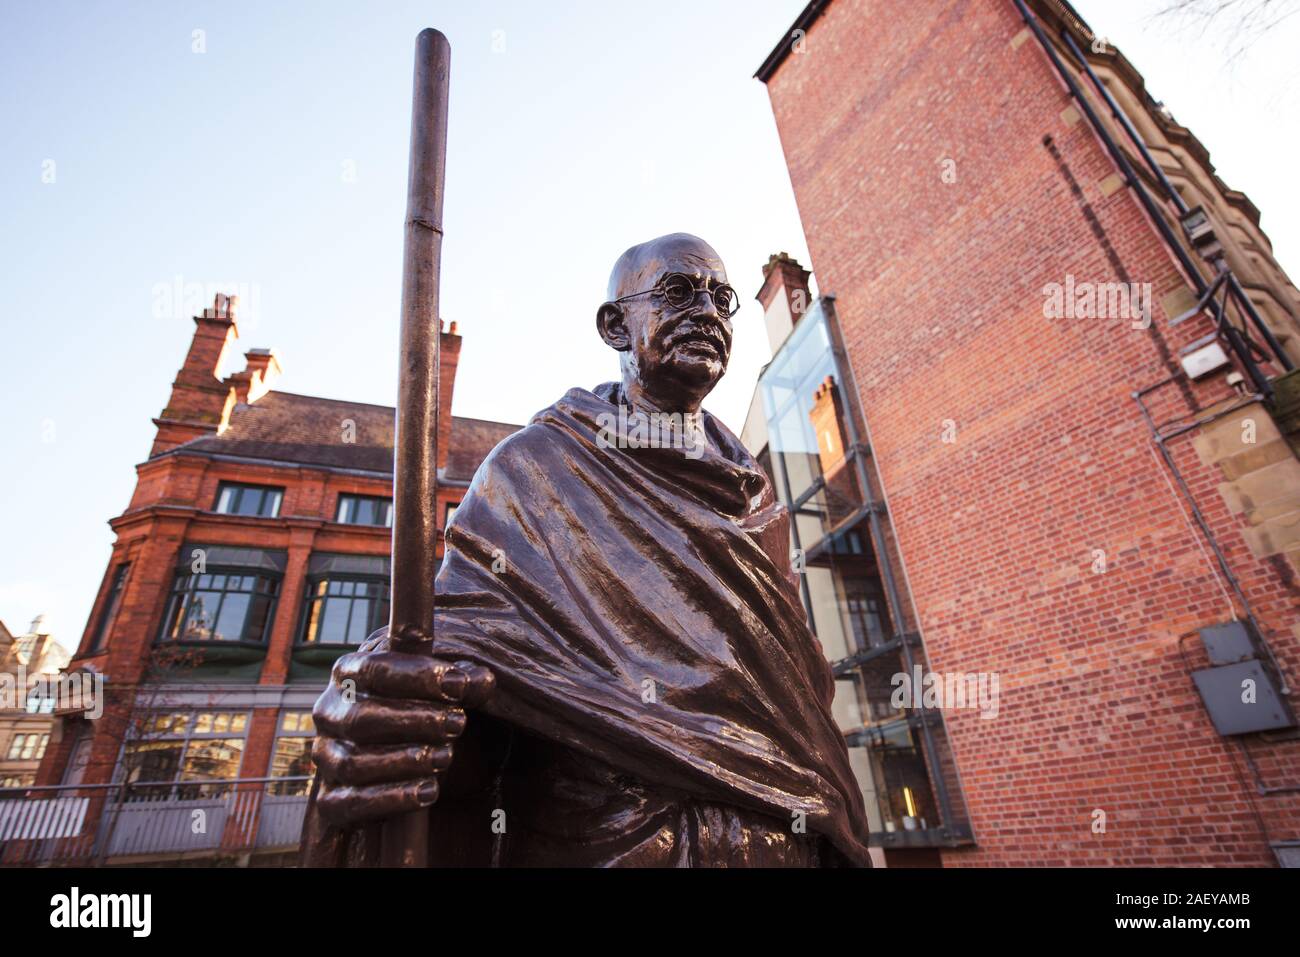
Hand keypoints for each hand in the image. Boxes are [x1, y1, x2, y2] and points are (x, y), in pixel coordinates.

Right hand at [310, 628, 493, 826]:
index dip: (418, 676)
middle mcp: (329, 713)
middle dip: (416, 720)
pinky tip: (429, 791)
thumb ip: (463, 681)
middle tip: (458, 723)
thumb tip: (483, 680)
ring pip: (355, 763)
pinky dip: (392, 798)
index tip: (458, 684)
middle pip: (362, 717)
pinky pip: (352, 803)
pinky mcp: (330, 799)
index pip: (374, 669)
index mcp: (348, 675)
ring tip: (445, 757)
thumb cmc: (416, 708)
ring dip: (405, 760)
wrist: (392, 755)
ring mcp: (326, 757)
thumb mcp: (439, 689)